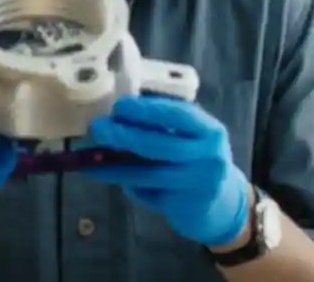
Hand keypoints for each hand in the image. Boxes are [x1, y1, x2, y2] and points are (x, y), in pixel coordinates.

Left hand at [80, 95, 251, 247]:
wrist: (223, 205)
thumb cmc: (199, 161)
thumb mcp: (195, 139)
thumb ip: (167, 126)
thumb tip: (119, 116)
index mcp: (211, 132)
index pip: (179, 115)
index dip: (147, 110)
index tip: (119, 106)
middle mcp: (209, 158)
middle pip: (161, 145)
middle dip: (125, 136)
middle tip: (98, 128)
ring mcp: (197, 185)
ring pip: (149, 174)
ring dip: (115, 166)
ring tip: (90, 159)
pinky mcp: (182, 206)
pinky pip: (148, 192)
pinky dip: (126, 184)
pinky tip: (108, 175)